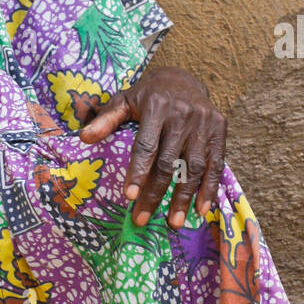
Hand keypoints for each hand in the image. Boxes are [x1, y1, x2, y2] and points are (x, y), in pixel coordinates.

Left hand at [78, 65, 226, 227]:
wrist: (182, 79)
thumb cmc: (146, 97)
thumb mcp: (123, 101)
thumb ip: (105, 120)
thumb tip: (83, 138)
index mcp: (156, 107)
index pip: (146, 145)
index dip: (138, 172)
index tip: (129, 197)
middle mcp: (183, 115)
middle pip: (169, 162)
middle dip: (156, 194)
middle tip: (142, 219)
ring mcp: (204, 123)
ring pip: (194, 166)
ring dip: (184, 197)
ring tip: (174, 223)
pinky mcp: (220, 130)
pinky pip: (216, 163)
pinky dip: (209, 188)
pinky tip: (201, 209)